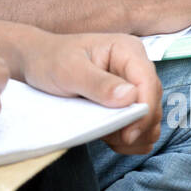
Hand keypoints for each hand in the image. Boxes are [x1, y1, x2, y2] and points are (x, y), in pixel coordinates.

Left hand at [8, 30, 161, 154]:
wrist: (37, 63)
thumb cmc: (50, 60)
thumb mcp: (68, 70)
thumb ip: (98, 83)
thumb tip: (130, 96)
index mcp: (128, 51)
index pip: (149, 84)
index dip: (143, 112)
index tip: (127, 134)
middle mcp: (136, 68)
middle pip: (153, 104)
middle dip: (137, 127)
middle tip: (111, 138)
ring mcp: (133, 86)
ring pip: (150, 119)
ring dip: (134, 136)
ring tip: (107, 137)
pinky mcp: (127, 103)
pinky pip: (140, 128)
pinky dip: (129, 140)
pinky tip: (109, 138)